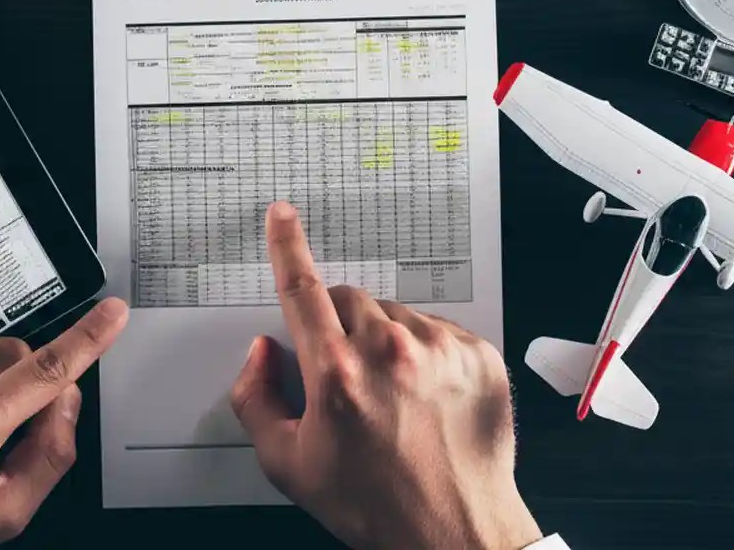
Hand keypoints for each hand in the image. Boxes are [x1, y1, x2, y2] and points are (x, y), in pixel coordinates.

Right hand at [231, 202, 541, 549]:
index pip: (302, 288)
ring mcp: (440, 348)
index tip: (283, 216)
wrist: (455, 532)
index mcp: (336, 372)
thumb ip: (255, 398)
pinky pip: (437, 329)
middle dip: (336, 322)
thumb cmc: (375, 505)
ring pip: (395, 313)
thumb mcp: (287, 464)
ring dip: (383, 339)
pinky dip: (424, 351)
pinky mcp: (478, 354)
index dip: (287, 246)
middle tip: (343, 372)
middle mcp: (390, 350)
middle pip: (349, 298)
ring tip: (392, 396)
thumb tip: (262, 354)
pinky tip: (424, 396)